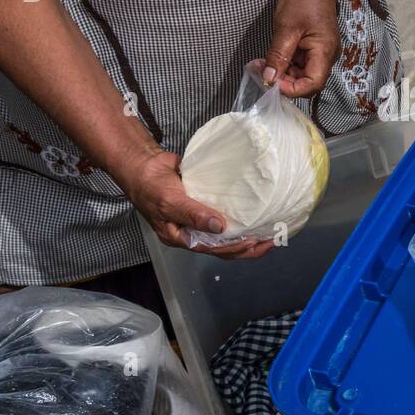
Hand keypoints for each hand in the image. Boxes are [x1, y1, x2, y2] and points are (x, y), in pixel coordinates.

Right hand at [116, 146, 275, 259]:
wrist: (143, 164)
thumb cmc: (150, 186)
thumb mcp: (170, 202)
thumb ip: (194, 214)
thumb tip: (219, 227)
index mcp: (182, 237)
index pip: (213, 249)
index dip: (235, 249)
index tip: (255, 243)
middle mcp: (193, 231)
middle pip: (224, 245)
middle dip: (248, 246)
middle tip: (271, 240)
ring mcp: (199, 217)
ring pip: (226, 232)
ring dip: (246, 233)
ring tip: (267, 230)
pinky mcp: (204, 202)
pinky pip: (224, 212)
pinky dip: (238, 215)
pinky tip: (254, 213)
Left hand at [264, 0, 340, 96]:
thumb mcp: (286, 28)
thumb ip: (278, 56)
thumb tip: (269, 78)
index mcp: (324, 52)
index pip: (312, 85)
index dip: (292, 89)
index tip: (271, 81)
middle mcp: (327, 56)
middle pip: (307, 82)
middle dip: (284, 81)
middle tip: (261, 72)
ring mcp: (321, 52)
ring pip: (302, 74)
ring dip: (282, 73)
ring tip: (262, 64)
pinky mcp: (314, 47)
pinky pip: (300, 63)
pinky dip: (285, 64)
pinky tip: (271, 58)